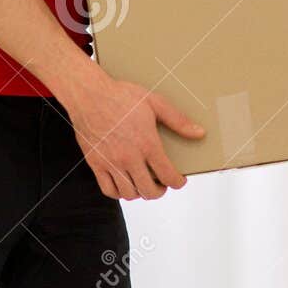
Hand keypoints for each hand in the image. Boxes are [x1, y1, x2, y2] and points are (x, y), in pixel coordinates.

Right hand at [65, 69, 204, 200]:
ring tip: (144, 184)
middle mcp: (129, 157)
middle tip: (162, 183)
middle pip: (149, 191)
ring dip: (140, 193)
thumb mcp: (154, 102)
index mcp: (147, 143)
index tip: (179, 179)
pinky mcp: (96, 164)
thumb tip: (199, 133)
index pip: (168, 176)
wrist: (88, 94)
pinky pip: (108, 190)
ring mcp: (111, 163)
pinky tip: (124, 185)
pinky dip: (119, 193)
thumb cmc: (120, 95)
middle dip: (160, 191)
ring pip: (129, 193)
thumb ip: (178, 120)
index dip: (178, 182)